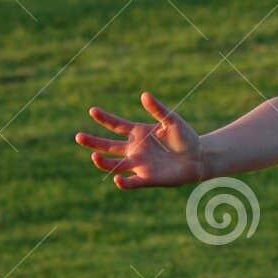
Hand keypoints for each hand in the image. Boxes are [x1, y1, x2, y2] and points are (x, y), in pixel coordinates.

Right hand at [76, 92, 204, 188]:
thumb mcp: (172, 120)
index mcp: (138, 133)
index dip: (105, 118)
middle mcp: (135, 149)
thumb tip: (144, 95)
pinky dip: (124, 182)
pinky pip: (132, 182)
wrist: (198, 158)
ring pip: (116, 165)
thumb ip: (158, 110)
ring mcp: (139, 164)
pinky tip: (117, 180)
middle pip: (108, 146)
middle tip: (78, 137)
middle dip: (93, 142)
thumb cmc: (185, 138)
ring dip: (104, 162)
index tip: (92, 110)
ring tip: (95, 156)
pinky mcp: (148, 178)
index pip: (116, 125)